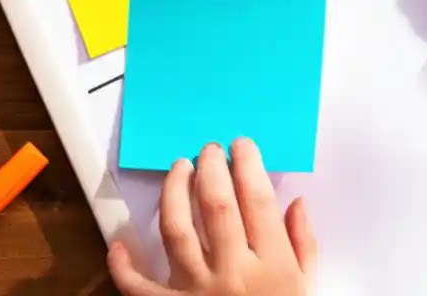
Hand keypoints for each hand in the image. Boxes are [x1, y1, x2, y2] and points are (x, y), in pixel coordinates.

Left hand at [108, 139, 315, 295]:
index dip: (248, 164)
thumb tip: (297, 202)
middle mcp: (233, 273)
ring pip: (175, 230)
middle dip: (211, 167)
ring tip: (178, 169)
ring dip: (174, 192)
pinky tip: (120, 241)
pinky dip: (123, 264)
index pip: (257, 199)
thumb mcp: (306, 286)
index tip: (241, 145)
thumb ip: (303, 244)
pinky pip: (137, 286)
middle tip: (209, 149)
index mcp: (271, 265)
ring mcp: (197, 291)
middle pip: (215, 205)